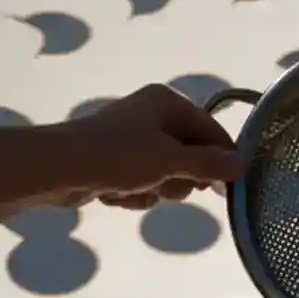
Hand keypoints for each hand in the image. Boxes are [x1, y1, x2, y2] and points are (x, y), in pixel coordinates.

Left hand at [62, 84, 243, 209]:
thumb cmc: (117, 156)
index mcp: (165, 102)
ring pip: (166, 175)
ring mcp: (131, 141)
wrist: (57, 169)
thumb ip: (208, 164)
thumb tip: (241, 165)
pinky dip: (133, 194)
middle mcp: (150, 116)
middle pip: (189, 155)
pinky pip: (141, 184)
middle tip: (167, 185)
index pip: (210, 128)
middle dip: (179, 178)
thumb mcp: (169, 161)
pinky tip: (114, 195)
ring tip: (134, 189)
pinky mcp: (115, 164)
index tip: (231, 185)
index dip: (222, 157)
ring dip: (155, 190)